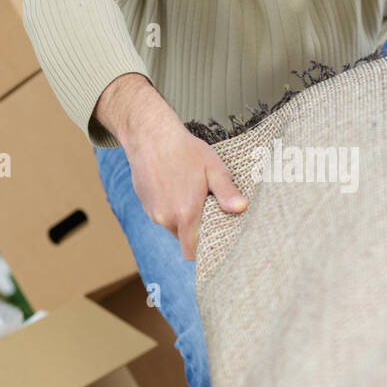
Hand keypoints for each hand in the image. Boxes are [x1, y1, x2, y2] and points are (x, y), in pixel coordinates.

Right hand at [123, 107, 247, 262]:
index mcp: (185, 214)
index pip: (192, 252)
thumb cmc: (184, 150)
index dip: (203, 249)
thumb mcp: (213, 168)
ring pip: (172, 225)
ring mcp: (152, 211)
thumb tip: (241, 209)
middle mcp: (166, 218)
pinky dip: (169, 207)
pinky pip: (161, 213)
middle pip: (183, 239)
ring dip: (182, 217)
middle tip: (207, 207)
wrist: (149, 134)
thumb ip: (227, 192)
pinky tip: (175, 186)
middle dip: (195, 230)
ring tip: (190, 192)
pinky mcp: (144, 203)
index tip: (214, 237)